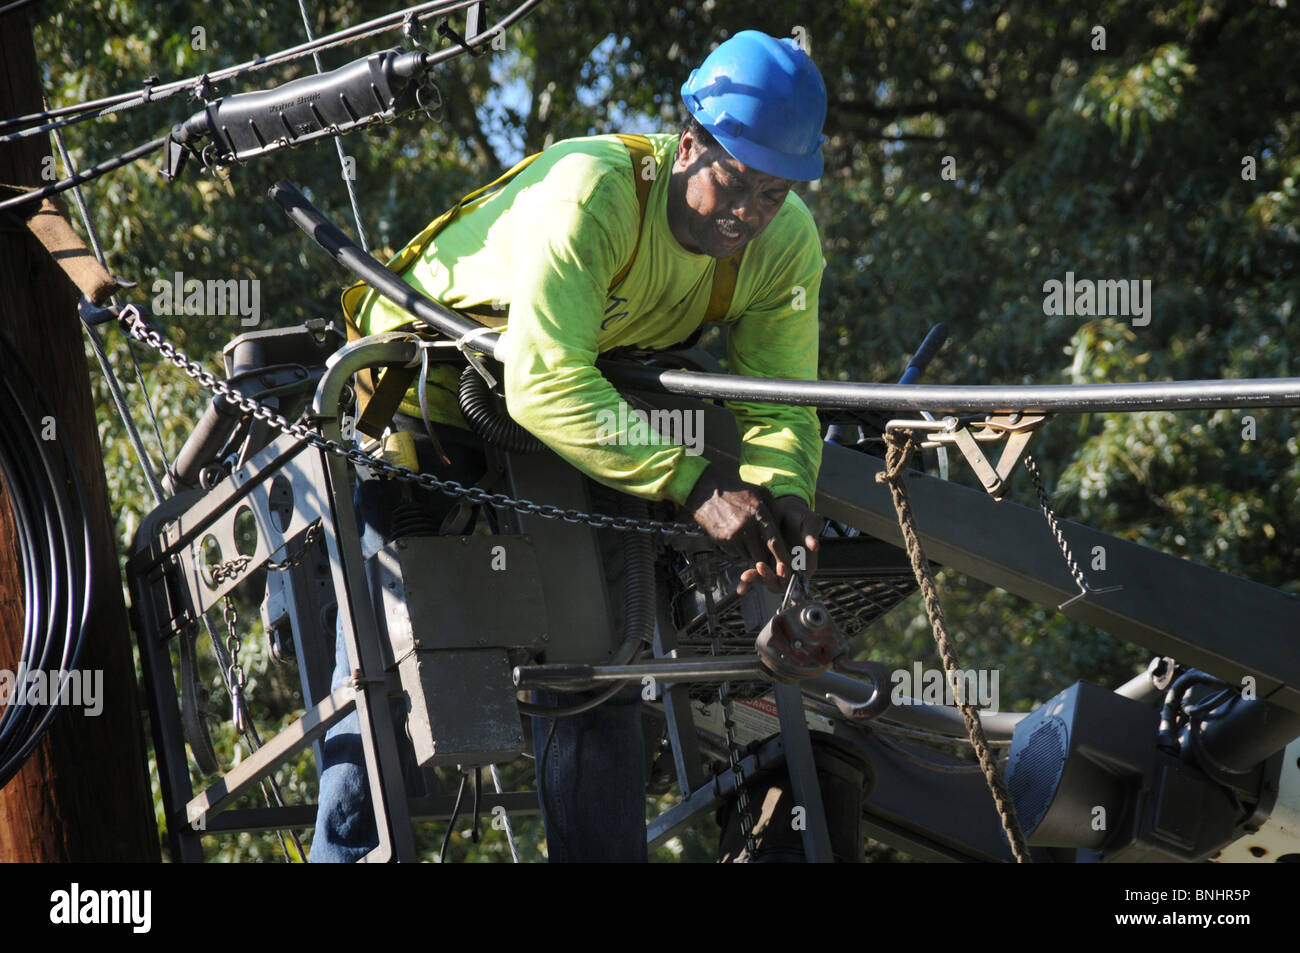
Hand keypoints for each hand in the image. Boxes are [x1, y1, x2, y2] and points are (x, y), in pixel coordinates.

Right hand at [684, 466, 790, 592]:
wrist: (708, 489)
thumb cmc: (738, 491)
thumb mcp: (761, 493)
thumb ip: (775, 511)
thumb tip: (782, 533)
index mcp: (759, 514)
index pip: (775, 543)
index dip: (782, 557)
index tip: (789, 566)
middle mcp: (746, 527)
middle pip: (762, 556)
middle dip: (766, 558)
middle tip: (767, 554)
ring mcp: (733, 535)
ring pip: (748, 556)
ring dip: (751, 551)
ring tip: (747, 534)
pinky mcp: (722, 540)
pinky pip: (736, 553)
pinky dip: (739, 548)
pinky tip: (735, 533)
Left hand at [738, 494, 822, 594]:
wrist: (786, 511)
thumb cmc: (799, 516)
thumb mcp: (808, 522)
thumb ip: (810, 534)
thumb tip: (814, 546)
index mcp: (808, 563)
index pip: (799, 578)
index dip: (789, 576)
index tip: (781, 567)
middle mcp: (794, 571)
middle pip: (782, 584)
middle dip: (770, 578)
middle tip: (760, 566)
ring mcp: (780, 570)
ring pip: (769, 582)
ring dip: (757, 580)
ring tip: (746, 575)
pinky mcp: (768, 566)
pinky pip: (759, 576)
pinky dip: (751, 580)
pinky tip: (741, 588)